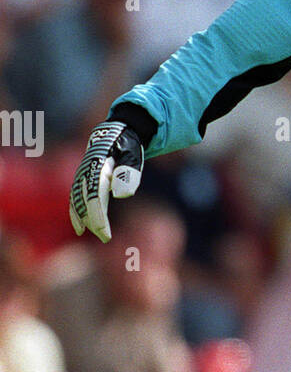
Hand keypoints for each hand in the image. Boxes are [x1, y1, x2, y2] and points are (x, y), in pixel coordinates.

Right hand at [69, 121, 143, 242]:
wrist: (114, 134)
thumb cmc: (127, 146)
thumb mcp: (133, 155)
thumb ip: (129, 173)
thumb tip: (121, 194)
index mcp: (98, 167)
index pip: (95, 198)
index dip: (98, 217)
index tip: (105, 233)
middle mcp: (85, 172)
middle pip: (85, 202)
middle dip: (94, 222)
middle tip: (106, 238)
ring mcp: (81, 176)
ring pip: (78, 202)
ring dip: (84, 219)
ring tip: (95, 234)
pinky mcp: (81, 180)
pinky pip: (75, 199)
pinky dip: (76, 213)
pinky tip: (80, 228)